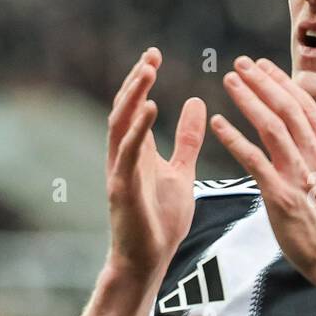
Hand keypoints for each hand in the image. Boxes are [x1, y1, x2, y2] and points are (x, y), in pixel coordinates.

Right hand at [104, 48, 205, 281]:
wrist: (149, 260)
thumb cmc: (161, 220)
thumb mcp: (182, 171)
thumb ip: (187, 139)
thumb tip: (196, 102)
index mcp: (137, 151)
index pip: (135, 107)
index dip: (142, 80)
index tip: (155, 54)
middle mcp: (124, 156)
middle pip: (124, 109)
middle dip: (136, 81)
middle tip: (151, 55)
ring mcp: (119, 171)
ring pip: (120, 125)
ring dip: (132, 97)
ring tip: (147, 72)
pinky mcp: (122, 188)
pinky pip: (127, 153)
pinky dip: (138, 129)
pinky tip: (149, 108)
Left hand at [209, 56, 315, 291]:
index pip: (305, 106)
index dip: (282, 83)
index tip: (263, 65)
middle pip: (286, 109)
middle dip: (262, 83)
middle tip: (240, 63)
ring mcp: (299, 175)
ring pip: (271, 128)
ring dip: (248, 101)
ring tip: (230, 82)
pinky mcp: (281, 196)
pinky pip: (254, 161)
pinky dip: (235, 139)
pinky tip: (218, 123)